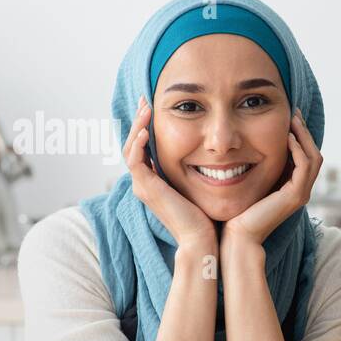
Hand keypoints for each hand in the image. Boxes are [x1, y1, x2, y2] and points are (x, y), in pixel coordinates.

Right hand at [125, 96, 216, 250]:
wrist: (202, 240)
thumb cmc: (206, 217)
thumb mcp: (199, 185)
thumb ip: (196, 170)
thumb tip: (209, 153)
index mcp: (154, 181)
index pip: (143, 147)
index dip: (146, 126)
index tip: (153, 107)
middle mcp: (144, 182)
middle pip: (132, 144)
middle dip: (139, 120)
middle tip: (145, 100)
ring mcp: (143, 186)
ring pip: (130, 148)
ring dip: (137, 126)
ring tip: (146, 108)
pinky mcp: (146, 189)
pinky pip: (135, 161)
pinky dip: (139, 144)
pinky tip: (147, 131)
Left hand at [223, 109, 322, 247]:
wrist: (238, 236)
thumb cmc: (238, 213)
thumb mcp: (250, 183)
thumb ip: (257, 168)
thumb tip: (248, 147)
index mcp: (292, 188)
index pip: (305, 156)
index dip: (300, 136)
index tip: (289, 118)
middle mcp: (301, 191)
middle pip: (314, 154)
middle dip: (305, 132)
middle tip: (294, 113)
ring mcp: (301, 194)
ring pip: (314, 158)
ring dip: (304, 136)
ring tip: (293, 120)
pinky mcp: (296, 196)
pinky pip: (304, 166)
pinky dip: (298, 149)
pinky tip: (287, 137)